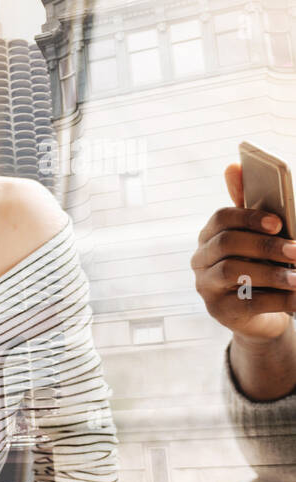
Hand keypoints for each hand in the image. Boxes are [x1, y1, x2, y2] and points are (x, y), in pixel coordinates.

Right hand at [192, 163, 295, 343]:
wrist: (262, 315)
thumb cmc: (262, 267)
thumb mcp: (260, 238)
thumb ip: (251, 207)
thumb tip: (233, 166)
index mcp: (210, 236)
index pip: (221, 218)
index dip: (249, 217)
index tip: (279, 223)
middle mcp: (201, 260)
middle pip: (226, 244)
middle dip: (265, 245)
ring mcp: (206, 287)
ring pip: (233, 271)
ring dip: (272, 272)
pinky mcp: (219, 311)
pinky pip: (247, 302)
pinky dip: (278, 298)